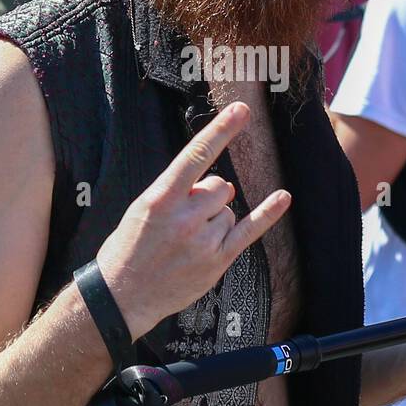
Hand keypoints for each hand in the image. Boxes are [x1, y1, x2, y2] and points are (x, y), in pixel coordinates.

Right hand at [95, 101, 289, 339]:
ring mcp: (203, 241)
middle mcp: (184, 218)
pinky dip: (268, 213)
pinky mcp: (217, 262)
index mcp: (160, 199)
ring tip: (187, 241)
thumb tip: (219, 183)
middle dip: (207, 196)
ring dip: (214, 220)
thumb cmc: (129, 247)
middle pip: (219, 186)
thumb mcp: (142, 209)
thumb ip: (178, 191)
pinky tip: (283, 198)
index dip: (220, 131)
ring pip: (228, 210)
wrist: (123, 295)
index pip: (195, 156)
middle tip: (183, 219)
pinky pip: (249, 230)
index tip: (240, 110)